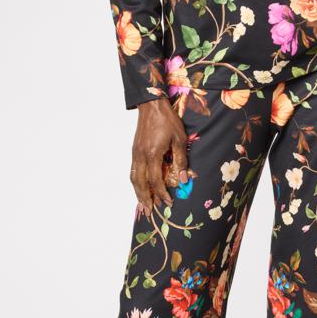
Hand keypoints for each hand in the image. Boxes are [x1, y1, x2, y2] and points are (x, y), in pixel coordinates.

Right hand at [130, 97, 190, 214]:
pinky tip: (140, 187)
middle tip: (149, 212)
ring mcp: (135, 153)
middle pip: (140, 183)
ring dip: (138, 193)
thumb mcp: (179, 139)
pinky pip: (133, 170)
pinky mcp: (134, 150)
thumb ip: (181, 160)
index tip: (169, 202)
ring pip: (133, 178)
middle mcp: (141, 156)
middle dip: (145, 199)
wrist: (151, 105)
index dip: (162, 194)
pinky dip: (135, 182)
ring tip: (142, 204)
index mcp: (152, 154)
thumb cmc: (168, 120)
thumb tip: (183, 179)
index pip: (156, 180)